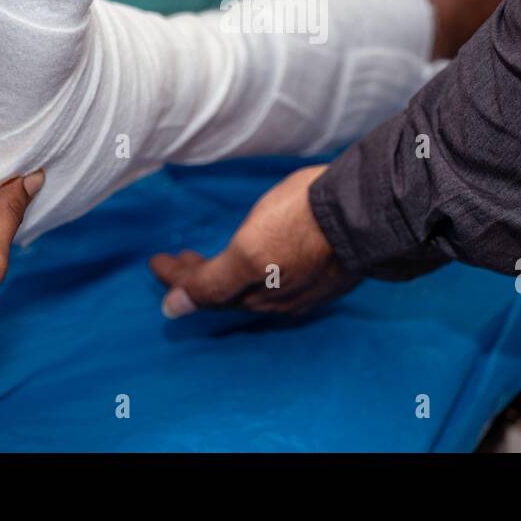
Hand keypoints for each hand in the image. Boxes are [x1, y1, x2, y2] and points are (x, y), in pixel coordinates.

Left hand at [150, 165, 358, 316]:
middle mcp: (277, 300)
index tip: (155, 260)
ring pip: (249, 287)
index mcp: (256, 295)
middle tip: (178, 256)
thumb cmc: (303, 222)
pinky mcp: (324, 274)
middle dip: (197, 276)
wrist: (364, 211)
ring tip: (207, 256)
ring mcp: (303, 287)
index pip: (204, 292)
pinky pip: (275, 281)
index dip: (176, 278)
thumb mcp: (249, 251)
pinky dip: (250, 271)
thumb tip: (172, 310)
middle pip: (225, 292)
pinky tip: (255, 260)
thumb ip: (211, 282)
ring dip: (223, 273)